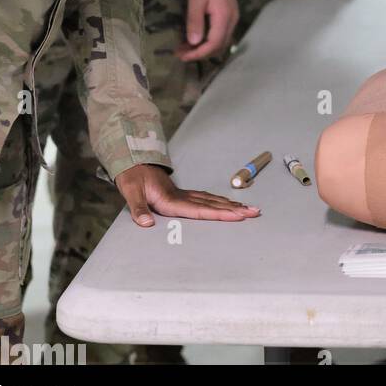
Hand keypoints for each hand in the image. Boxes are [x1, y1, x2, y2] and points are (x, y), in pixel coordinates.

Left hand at [115, 164, 259, 225]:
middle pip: (213, 205)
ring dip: (231, 206)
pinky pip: (207, 199)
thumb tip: (146, 224)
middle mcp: (183, 197)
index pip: (200, 210)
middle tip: (255, 212)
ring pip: (213, 201)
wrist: (133, 162)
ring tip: (249, 209)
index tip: (238, 216)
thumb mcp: (130, 190)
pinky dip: (220, 203)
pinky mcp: (183, 195)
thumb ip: (138, 209)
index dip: (220, 214)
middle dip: (235, 209)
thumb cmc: (133, 177)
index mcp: (171, 200)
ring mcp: (185, 194)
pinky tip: (228, 205)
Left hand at [176, 0, 238, 61]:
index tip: (181, 56)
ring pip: (221, 41)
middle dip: (200, 53)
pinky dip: (209, 40)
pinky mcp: (230, 14)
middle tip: (181, 53)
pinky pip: (222, 34)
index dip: (198, 53)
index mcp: (224, 17)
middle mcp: (232, 20)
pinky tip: (197, 38)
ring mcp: (233, 17)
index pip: (213, 44)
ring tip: (186, 47)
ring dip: (205, 47)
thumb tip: (193, 43)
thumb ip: (195, 21)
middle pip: (219, 45)